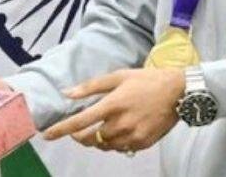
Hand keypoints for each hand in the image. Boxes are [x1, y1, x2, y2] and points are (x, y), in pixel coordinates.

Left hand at [42, 68, 182, 153]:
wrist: (178, 92)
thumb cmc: (146, 80)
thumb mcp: (118, 76)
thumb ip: (91, 87)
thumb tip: (67, 93)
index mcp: (112, 105)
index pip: (80, 122)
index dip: (61, 130)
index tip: (47, 135)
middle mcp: (121, 124)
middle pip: (90, 139)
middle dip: (80, 136)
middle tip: (80, 129)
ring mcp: (132, 136)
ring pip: (105, 146)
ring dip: (98, 139)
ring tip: (104, 126)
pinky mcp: (142, 144)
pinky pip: (121, 149)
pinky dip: (115, 143)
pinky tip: (120, 130)